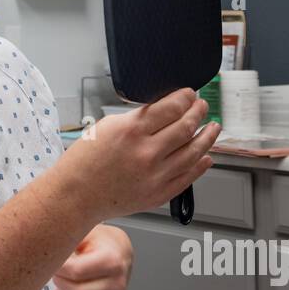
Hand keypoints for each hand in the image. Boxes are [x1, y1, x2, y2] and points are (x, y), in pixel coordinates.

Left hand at [52, 223, 132, 289]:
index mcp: (112, 261)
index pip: (76, 271)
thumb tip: (43, 245)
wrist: (119, 250)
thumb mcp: (84, 231)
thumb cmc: (99, 241)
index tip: (52, 261)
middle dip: (61, 282)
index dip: (58, 267)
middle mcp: (118, 284)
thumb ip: (67, 238)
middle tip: (56, 271)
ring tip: (64, 281)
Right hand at [65, 89, 218, 219]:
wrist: (76, 196)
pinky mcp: (158, 194)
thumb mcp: (107, 127)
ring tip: (213, 128)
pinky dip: (200, 165)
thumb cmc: (84, 162)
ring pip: (194, 152)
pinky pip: (188, 178)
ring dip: (208, 137)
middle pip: (186, 126)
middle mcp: (146, 153)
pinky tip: (205, 157)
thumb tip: (163, 110)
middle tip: (202, 106)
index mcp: (131, 131)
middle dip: (199, 112)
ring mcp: (155, 176)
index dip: (186, 97)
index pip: (172, 107)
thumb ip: (137, 118)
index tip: (190, 94)